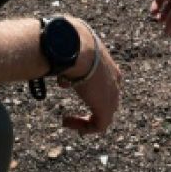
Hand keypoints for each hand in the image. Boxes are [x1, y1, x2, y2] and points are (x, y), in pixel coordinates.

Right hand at [57, 20, 122, 134]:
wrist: (76, 48)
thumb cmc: (68, 44)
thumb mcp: (69, 52)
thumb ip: (65, 62)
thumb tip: (56, 70)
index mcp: (108, 65)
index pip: (104, 81)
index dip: (89, 89)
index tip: (70, 88)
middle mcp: (114, 81)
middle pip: (108, 100)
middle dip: (91, 107)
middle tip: (73, 113)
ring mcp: (112, 95)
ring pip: (104, 115)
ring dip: (85, 119)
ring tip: (66, 120)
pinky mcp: (105, 108)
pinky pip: (99, 126)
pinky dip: (83, 127)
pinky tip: (66, 121)